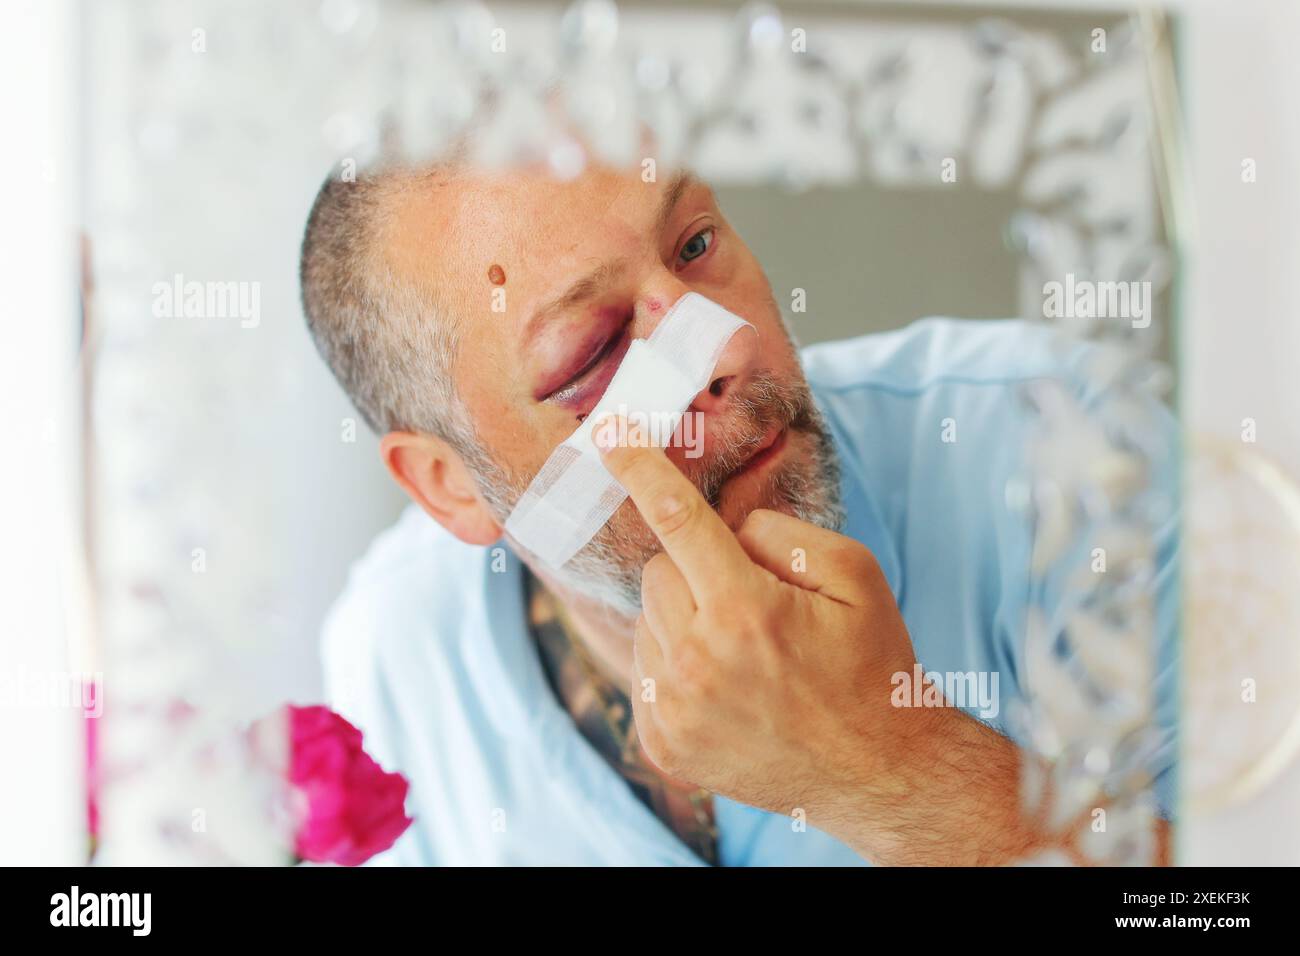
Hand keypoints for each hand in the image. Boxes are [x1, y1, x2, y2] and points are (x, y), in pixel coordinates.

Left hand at [595, 417, 921, 830]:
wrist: (876, 771)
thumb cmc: (871, 663)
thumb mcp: (855, 574)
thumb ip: (781, 533)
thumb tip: (723, 532)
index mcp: (744, 611)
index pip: (675, 519)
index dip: (638, 468)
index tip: (606, 434)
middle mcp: (697, 663)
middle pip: (658, 573)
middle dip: (696, 572)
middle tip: (751, 602)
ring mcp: (674, 710)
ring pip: (646, 621)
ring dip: (684, 619)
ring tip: (745, 654)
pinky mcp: (662, 743)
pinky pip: (644, 671)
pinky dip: (676, 665)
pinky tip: (727, 687)